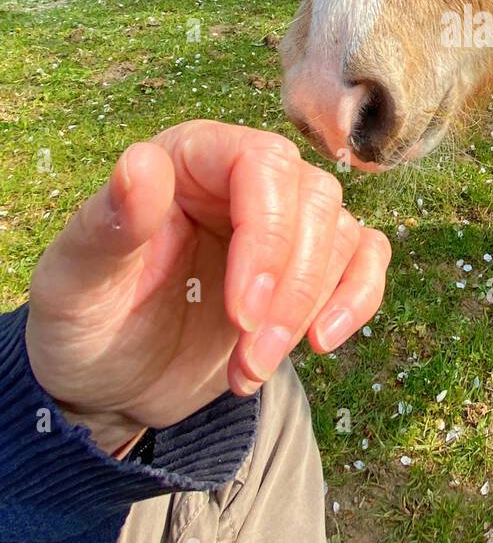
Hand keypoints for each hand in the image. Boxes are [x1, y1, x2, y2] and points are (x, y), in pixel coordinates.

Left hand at [26, 120, 390, 453]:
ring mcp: (283, 223)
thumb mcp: (75, 280)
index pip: (262, 164)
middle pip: (313, 201)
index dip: (266, 235)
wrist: (109, 383)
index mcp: (190, 159)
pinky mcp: (310, 266)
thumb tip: (140, 162)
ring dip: (310, 308)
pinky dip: (358, 299)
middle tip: (249, 351)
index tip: (241, 311)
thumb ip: (110, 222)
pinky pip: (366, 259)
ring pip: (342, 234)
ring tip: (252, 367)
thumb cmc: (83, 321)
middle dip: (292, 286)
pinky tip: (321, 343)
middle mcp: (244, 180)